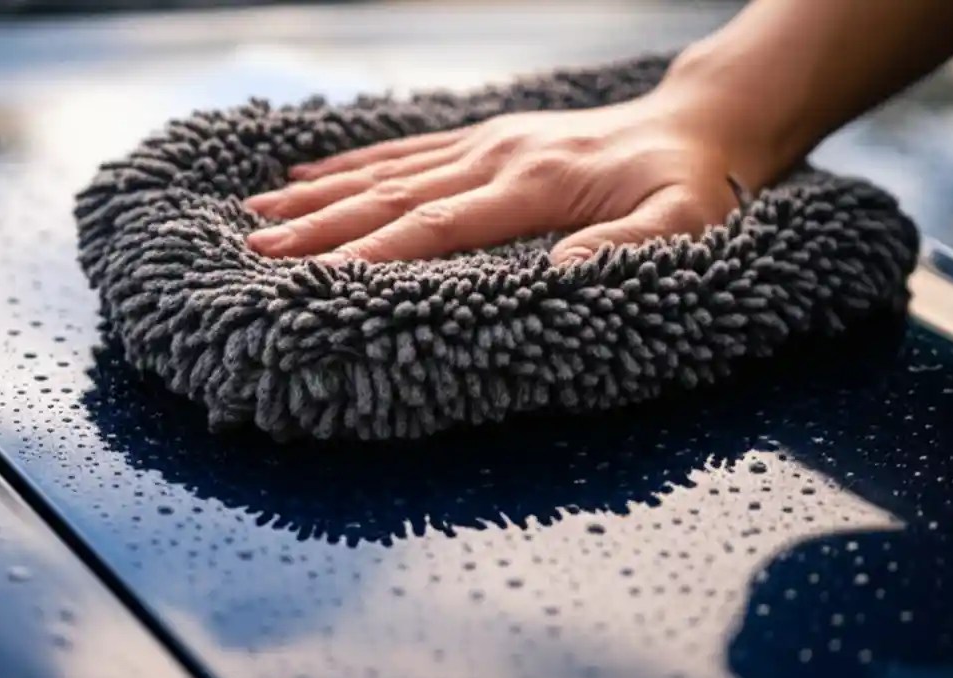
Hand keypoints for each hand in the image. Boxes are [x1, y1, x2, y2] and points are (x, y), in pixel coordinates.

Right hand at [244, 94, 745, 264]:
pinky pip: (404, 150)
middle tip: (256, 251)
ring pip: (385, 171)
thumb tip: (556, 277)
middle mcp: (495, 156)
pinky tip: (305, 177)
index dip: (375, 251)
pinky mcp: (482, 140)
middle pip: (391, 196)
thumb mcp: (685, 222)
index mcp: (532, 183)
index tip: (315, 276)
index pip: (437, 224)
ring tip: (256, 216)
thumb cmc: (692, 186)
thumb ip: (627, 247)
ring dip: (319, 197)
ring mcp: (484, 143)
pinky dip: (351, 165)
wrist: (696, 124)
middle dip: (320, 227)